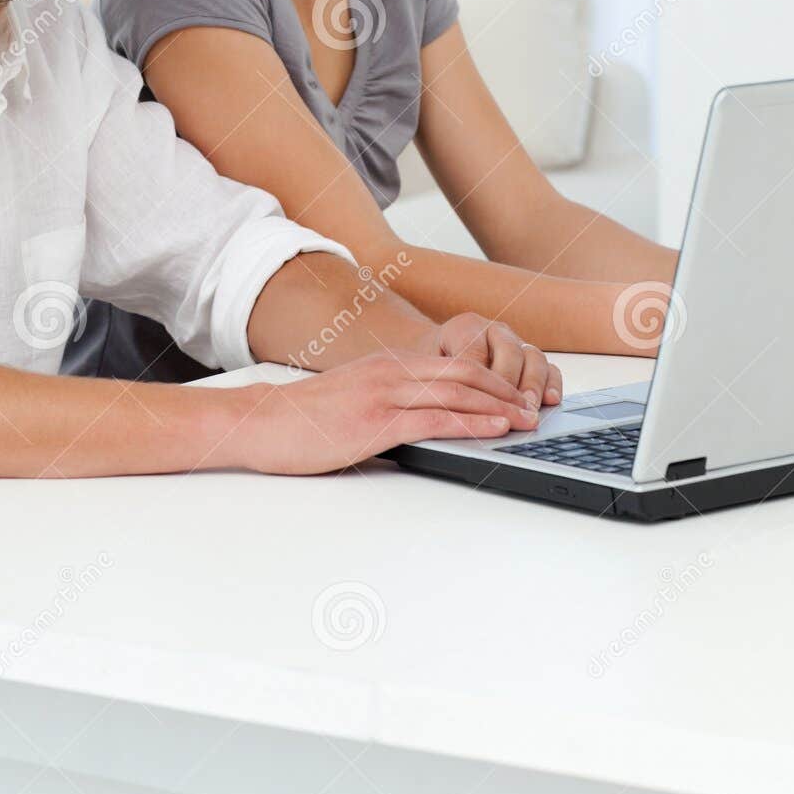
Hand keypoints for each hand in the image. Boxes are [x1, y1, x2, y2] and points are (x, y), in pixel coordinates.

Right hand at [240, 351, 541, 476]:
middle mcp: (389, 372)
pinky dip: (471, 421)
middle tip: (534, 404)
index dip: (490, 377)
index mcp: (386, 366)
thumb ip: (386, 405)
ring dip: (498, 405)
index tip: (515, 392)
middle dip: (505, 388)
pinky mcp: (375, 422)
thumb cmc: (300, 420)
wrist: (260, 423)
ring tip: (526, 418)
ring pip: (456, 392)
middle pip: (463, 373)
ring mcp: (383, 395)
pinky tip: (494, 428)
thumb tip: (417, 426)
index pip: (451, 365)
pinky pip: (434, 418)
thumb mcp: (351, 400)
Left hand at [416, 312, 562, 410]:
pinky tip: (551, 400)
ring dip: (533, 384)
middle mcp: (495, 332)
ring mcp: (517, 344)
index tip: (477, 396)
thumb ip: (436, 377)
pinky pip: (549, 369)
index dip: (477, 374)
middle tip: (510, 404)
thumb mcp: (426, 366)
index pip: (474, 349)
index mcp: (465, 327)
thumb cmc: (431, 364)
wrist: (439, 354)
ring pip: (533, 357)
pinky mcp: (531, 362)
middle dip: (509, 380)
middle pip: (509, 351)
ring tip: (530, 407)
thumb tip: (449, 399)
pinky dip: (552, 384)